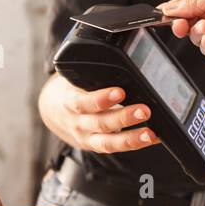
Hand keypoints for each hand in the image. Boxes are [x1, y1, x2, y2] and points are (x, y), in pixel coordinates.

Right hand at [39, 74, 160, 153]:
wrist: (52, 112)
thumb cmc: (69, 90)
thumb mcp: (73, 79)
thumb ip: (92, 75)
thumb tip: (121, 58)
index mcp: (70, 102)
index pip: (83, 102)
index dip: (101, 99)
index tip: (120, 92)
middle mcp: (78, 123)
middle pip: (101, 123)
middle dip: (124, 118)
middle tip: (144, 110)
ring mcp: (87, 137)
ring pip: (108, 142)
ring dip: (131, 138)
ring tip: (149, 133)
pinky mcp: (96, 146)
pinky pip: (115, 147)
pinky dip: (135, 143)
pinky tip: (152, 137)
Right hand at [159, 0, 204, 60]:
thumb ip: (192, 1)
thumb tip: (170, 7)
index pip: (192, 4)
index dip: (177, 10)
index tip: (162, 14)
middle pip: (194, 23)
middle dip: (184, 24)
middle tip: (178, 24)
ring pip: (203, 39)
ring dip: (198, 34)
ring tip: (204, 27)